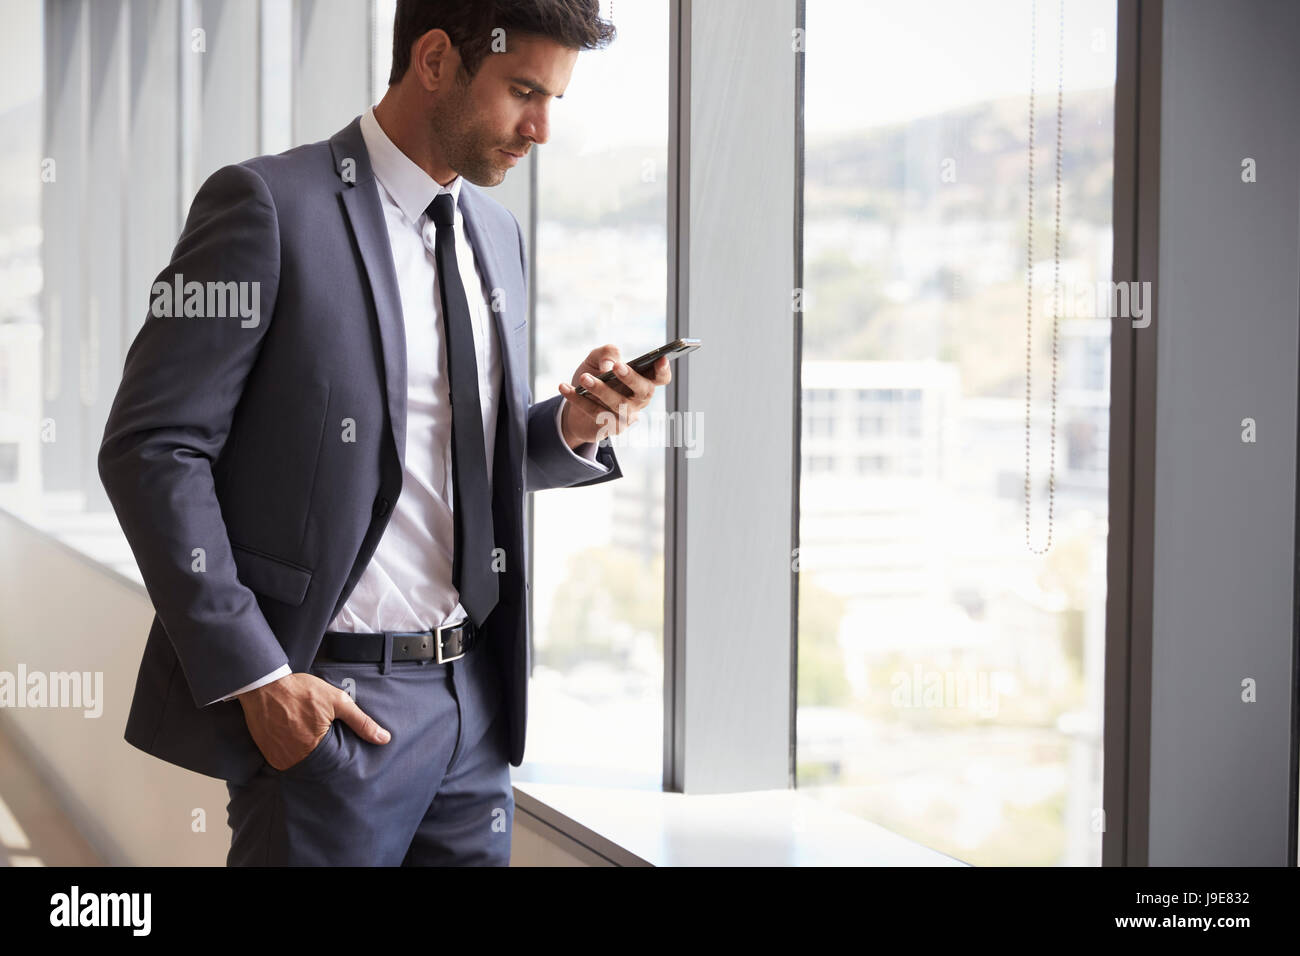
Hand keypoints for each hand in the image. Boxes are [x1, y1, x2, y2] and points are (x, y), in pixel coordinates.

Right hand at [236, 672, 389, 770]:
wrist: (264, 685)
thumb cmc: (301, 691)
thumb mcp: (337, 701)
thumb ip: (360, 721)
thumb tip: (384, 739)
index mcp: (315, 747)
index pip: (336, 763)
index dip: (340, 756)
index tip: (341, 748)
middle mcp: (295, 757)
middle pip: (318, 765)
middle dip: (324, 756)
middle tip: (320, 738)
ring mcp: (280, 758)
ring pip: (301, 764)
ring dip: (307, 755)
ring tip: (307, 737)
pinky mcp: (268, 755)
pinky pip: (286, 760)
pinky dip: (292, 752)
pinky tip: (295, 737)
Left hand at [556, 345, 671, 447]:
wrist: (576, 401)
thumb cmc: (595, 375)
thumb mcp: (598, 358)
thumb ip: (606, 353)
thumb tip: (607, 367)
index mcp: (642, 380)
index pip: (660, 377)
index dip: (663, 370)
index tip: (661, 358)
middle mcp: (639, 399)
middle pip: (644, 391)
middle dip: (631, 378)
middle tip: (617, 367)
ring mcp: (627, 416)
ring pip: (618, 404)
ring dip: (601, 390)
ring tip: (584, 378)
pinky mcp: (611, 428)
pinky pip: (596, 414)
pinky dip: (578, 400)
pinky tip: (564, 387)